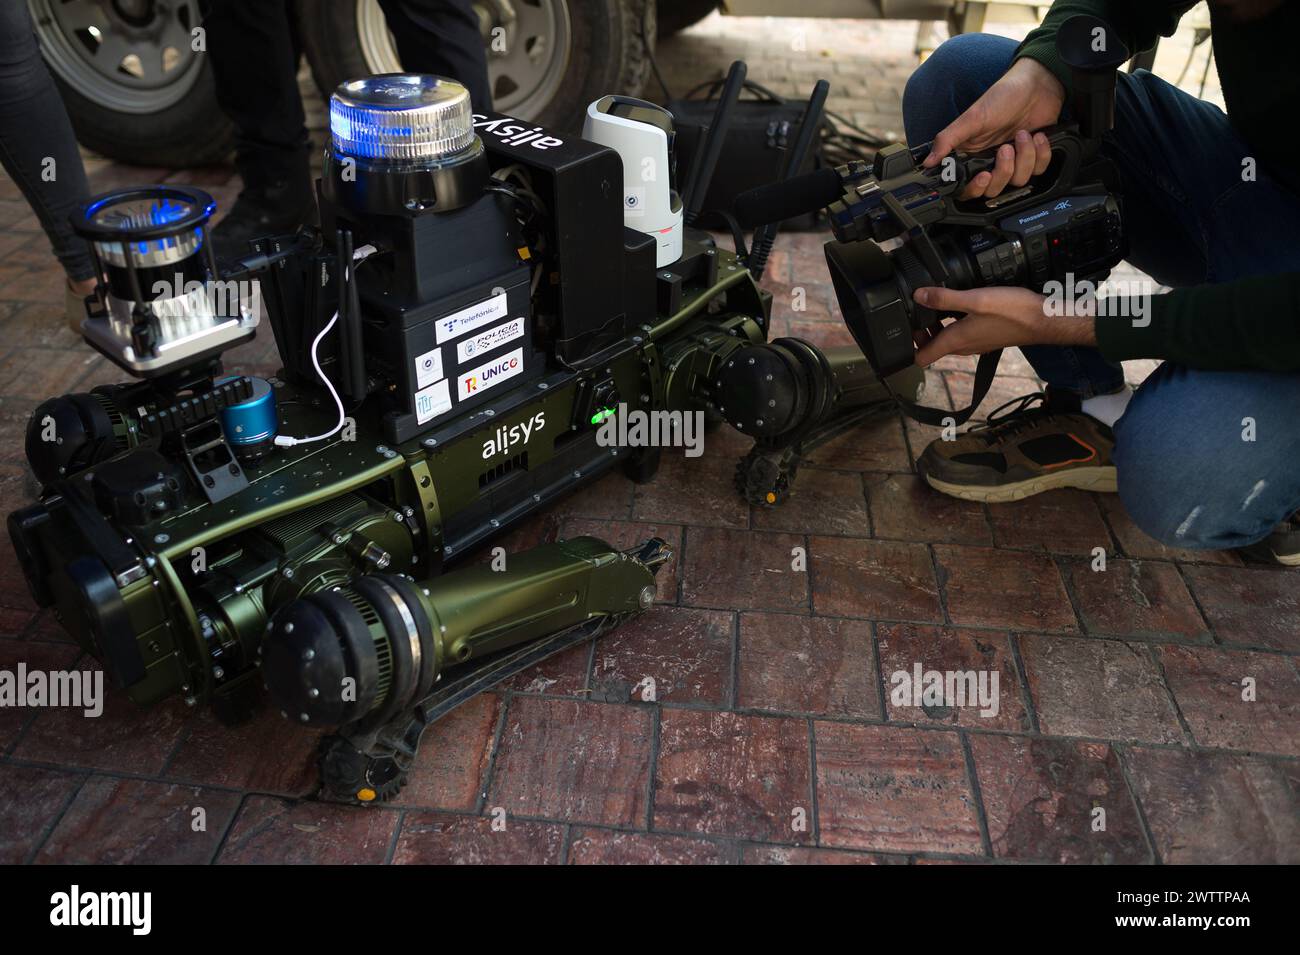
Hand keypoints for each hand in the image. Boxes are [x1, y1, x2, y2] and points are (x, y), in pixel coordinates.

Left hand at [912, 286, 1095, 365]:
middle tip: (918, 309)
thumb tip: (918, 296)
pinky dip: (954, 323)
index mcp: (955, 341)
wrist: (1044, 319)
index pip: (921, 358)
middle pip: (931, 347)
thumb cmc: (1013, 312)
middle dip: (920, 331)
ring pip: (946, 339)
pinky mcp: (985, 336)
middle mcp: (962, 347)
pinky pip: (961, 333)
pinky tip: (960, 305)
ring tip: (936, 303)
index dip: (907, 346)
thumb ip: (945, 299)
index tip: (902, 328)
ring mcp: (974, 343)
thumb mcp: (975, 300)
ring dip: (937, 325)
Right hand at [921, 58, 1063, 198]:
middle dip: (1004, 170)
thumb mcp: (972, 117)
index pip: (969, 187)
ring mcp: (1014, 161)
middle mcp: (991, 161)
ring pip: (1019, 180)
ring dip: (1025, 156)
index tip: (983, 176)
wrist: (1038, 84)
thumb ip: (948, 140)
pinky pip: (1039, 170)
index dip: (975, 188)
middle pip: (995, 189)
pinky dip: (1041, 153)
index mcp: (973, 155)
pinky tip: (1038, 136)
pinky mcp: (1033, 157)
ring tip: (1023, 135)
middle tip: (1006, 148)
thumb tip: (928, 161)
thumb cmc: (1003, 96)